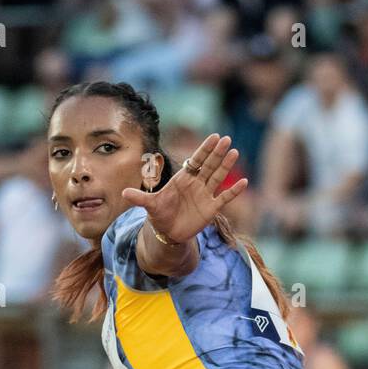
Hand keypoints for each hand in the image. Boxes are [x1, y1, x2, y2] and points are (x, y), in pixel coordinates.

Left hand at [122, 133, 247, 244]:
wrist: (168, 232)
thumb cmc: (159, 214)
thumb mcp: (149, 205)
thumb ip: (139, 198)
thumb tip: (123, 193)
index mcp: (183, 178)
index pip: (196, 160)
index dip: (205, 149)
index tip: (214, 137)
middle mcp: (196, 183)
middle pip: (209, 165)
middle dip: (218, 153)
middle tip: (227, 139)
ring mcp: (205, 195)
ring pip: (218, 177)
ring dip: (226, 166)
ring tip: (235, 152)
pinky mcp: (211, 208)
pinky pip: (224, 198)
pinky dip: (233, 191)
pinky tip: (244, 182)